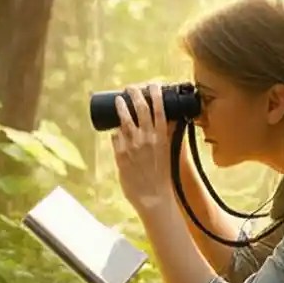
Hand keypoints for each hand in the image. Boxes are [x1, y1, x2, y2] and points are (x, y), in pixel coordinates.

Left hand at [112, 83, 174, 213]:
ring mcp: (133, 146)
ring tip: (118, 100)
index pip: (159, 109)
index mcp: (162, 138)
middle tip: (131, 88)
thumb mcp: (168, 153)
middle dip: (135, 94)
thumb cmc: (162, 176)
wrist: (153, 197)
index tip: (152, 84)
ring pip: (125, 120)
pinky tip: (115, 130)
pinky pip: (116, 137)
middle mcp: (147, 139)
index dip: (155, 93)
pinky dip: (115, 132)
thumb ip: (166, 137)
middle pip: (140, 109)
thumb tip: (167, 122)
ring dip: (121, 107)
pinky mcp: (121, 155)